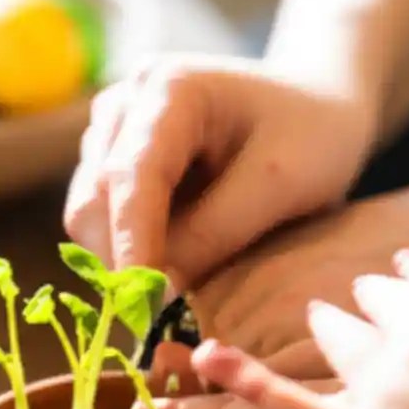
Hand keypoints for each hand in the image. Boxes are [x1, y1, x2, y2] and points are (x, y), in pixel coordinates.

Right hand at [63, 54, 376, 287]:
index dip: (132, 243)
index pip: (132, 175)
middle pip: (95, 197)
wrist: (319, 108)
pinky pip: (102, 216)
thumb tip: (154, 293)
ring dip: (122, 258)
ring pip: (89, 212)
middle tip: (157, 320)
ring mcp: (114, 128)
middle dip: (121, 260)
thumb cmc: (313, 137)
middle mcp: (127, 101)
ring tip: (173, 288)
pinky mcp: (113, 156)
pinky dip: (129, 249)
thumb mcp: (280, 187)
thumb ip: (214, 235)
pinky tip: (170, 262)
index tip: (141, 308)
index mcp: (171, 88)